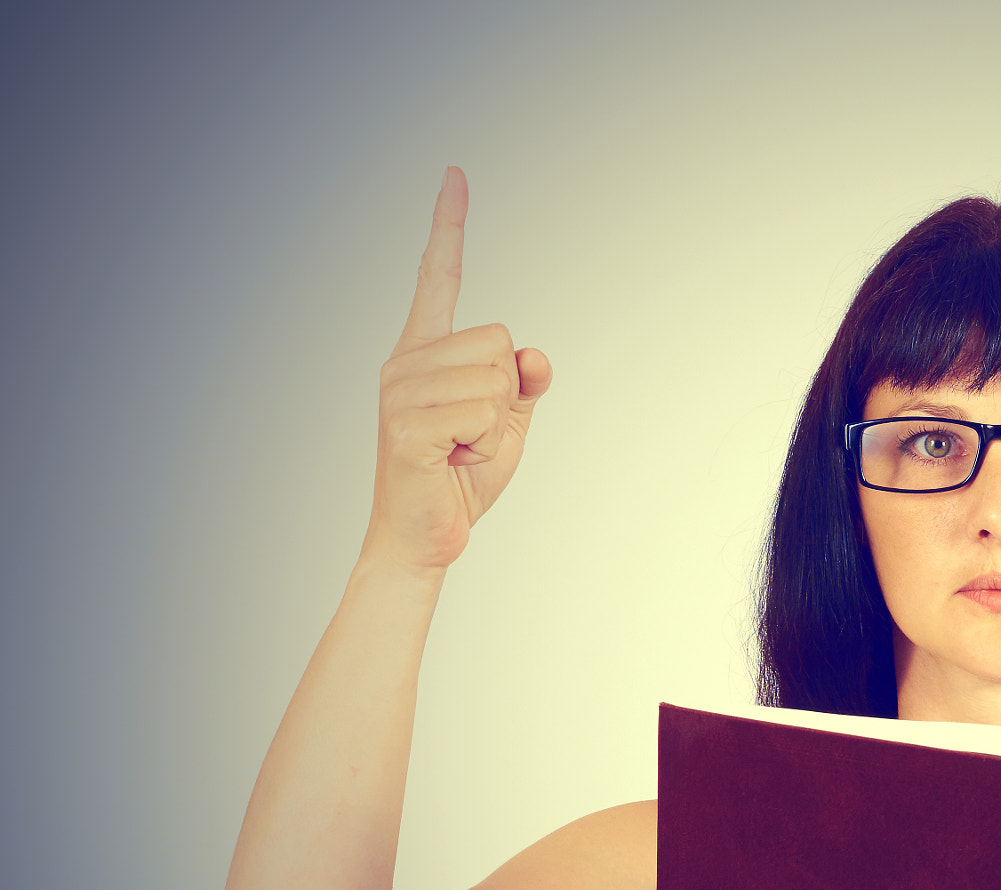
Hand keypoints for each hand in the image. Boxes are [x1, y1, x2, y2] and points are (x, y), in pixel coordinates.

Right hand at [364, 166, 551, 570]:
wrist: (427, 537)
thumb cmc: (461, 476)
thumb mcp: (508, 424)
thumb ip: (523, 384)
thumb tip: (534, 355)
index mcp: (425, 352)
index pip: (438, 278)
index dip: (448, 227)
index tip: (455, 175)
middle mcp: (404, 362)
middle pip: (497, 340)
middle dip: (504, 393)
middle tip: (470, 432)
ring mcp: (400, 392)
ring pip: (495, 379)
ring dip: (495, 426)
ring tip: (459, 449)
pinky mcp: (406, 426)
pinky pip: (483, 413)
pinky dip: (486, 445)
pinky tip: (453, 460)